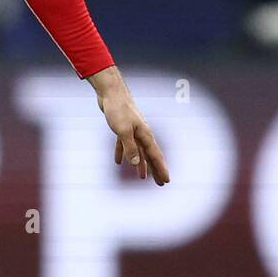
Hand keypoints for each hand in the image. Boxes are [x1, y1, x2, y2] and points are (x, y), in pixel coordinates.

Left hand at [87, 66, 169, 185]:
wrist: (111, 92)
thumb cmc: (118, 109)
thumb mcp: (123, 130)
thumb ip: (130, 147)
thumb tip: (136, 163)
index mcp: (145, 135)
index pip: (155, 156)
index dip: (161, 169)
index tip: (166, 181)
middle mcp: (142, 133)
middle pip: (150, 155)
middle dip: (155, 170)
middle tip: (161, 183)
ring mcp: (132, 131)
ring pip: (139, 152)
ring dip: (141, 165)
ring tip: (142, 178)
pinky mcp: (122, 128)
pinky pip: (124, 145)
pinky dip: (123, 154)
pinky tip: (118, 162)